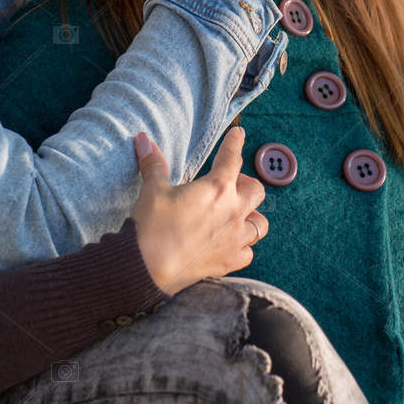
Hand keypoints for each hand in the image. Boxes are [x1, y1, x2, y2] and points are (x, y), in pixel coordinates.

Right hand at [130, 126, 267, 295]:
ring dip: (251, 216)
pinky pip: (248, 252)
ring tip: (236, 214)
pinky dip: (243, 246)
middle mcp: (233, 212)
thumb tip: (143, 140)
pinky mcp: (228, 262)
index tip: (238, 134)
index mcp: (217, 188)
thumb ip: (153, 164)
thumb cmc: (152, 227)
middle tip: (231, 184)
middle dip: (246, 184)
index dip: (235, 143)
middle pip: (256, 191)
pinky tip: (231, 243)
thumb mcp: (153, 189)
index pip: (232, 158)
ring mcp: (234, 239)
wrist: (147, 268)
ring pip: (260, 224)